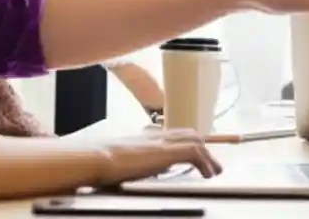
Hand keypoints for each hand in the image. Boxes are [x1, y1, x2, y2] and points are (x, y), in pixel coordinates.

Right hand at [96, 129, 221, 185]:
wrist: (95, 158)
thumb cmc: (97, 162)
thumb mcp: (115, 160)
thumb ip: (125, 162)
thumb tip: (122, 172)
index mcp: (143, 138)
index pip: (170, 134)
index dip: (183, 142)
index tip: (191, 153)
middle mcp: (154, 136)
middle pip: (187, 134)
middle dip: (201, 147)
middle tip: (210, 163)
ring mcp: (161, 142)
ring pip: (195, 141)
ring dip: (208, 156)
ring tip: (214, 171)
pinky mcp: (166, 151)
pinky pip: (194, 153)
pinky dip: (204, 162)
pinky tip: (207, 174)